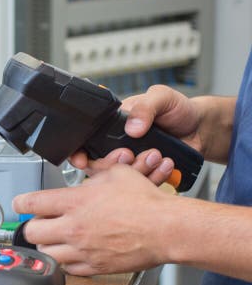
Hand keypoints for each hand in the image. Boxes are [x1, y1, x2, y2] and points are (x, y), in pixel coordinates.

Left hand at [13, 165, 176, 275]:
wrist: (167, 229)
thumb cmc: (146, 202)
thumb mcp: (117, 173)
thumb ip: (95, 171)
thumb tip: (87, 166)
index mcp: (74, 202)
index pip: (30, 203)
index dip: (20, 203)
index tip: (20, 204)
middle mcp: (73, 228)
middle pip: (31, 232)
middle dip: (32, 227)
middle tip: (39, 223)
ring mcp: (82, 250)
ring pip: (45, 254)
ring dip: (46, 246)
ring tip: (54, 239)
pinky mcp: (93, 267)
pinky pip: (67, 270)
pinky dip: (65, 262)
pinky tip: (72, 253)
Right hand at [69, 85, 202, 183]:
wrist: (201, 129)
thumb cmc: (178, 110)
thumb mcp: (161, 97)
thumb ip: (145, 107)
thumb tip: (131, 127)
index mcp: (112, 127)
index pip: (87, 143)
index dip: (81, 154)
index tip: (83, 160)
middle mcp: (116, 147)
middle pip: (98, 166)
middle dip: (113, 164)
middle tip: (130, 154)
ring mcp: (130, 165)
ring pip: (118, 180)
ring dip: (138, 170)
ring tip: (157, 155)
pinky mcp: (145, 177)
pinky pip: (140, 187)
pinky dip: (154, 178)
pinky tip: (166, 164)